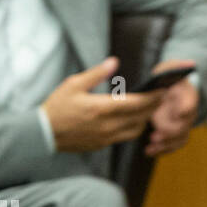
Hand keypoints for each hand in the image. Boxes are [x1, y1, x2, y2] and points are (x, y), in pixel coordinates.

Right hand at [41, 57, 165, 153]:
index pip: (138, 103)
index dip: (153, 96)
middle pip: (142, 116)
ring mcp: (106, 137)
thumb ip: (96, 74)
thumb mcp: (73, 84)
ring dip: (145, 118)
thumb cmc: (57, 107)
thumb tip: (114, 62)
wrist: (44, 133)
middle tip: (159, 95)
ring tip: (147, 107)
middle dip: (153, 106)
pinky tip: (130, 119)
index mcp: (102, 108)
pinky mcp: (103, 144)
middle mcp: (108, 125)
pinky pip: (125, 137)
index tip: (162, 88)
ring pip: (137, 129)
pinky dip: (133, 127)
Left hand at [144, 60, 199, 156]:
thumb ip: (176, 67)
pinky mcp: (176, 132)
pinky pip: (173, 143)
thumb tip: (191, 63)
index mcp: (188, 92)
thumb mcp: (169, 68)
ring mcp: (184, 123)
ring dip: (167, 143)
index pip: (191, 100)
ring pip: (181, 137)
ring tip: (151, 146)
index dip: (186, 106)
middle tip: (156, 135)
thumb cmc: (167, 76)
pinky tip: (148, 151)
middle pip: (185, 124)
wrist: (172, 87)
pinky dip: (163, 149)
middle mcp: (189, 110)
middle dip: (171, 130)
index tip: (178, 112)